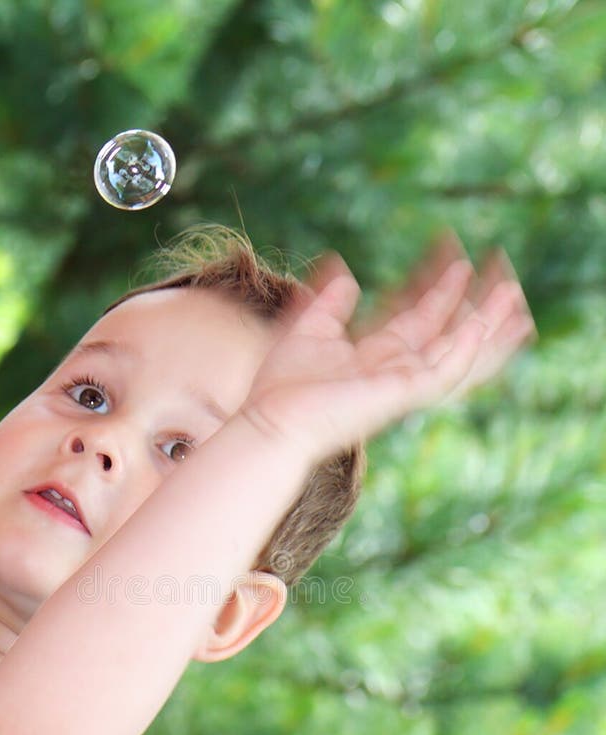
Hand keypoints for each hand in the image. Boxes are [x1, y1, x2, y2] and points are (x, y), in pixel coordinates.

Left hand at [242, 238, 534, 461]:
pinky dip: (463, 353)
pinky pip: (441, 375)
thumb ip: (330, 306)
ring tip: (513, 298)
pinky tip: (479, 326)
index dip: (442, 293)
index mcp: (376, 358)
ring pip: (457, 355)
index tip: (463, 262)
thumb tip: (347, 276)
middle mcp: (395, 372)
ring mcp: (401, 385)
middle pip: (448, 334)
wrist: (270, 422)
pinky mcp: (399, 396)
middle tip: (507, 277)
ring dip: (487, 328)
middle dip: (477, 307)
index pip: (421, 321)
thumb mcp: (308, 330)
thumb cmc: (282, 388)